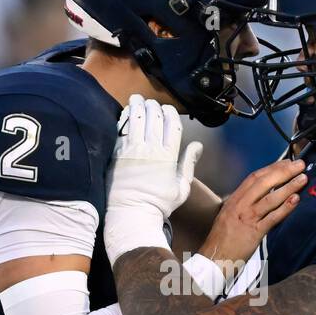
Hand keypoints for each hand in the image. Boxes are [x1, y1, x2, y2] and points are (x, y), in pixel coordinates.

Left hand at [105, 94, 202, 263]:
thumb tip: (198, 145)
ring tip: (137, 99)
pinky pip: (122, 128)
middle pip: (154, 117)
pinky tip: (126, 112)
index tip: (168, 110)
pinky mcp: (117, 153)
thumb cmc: (158, 204)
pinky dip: (125, 117)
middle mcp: (151, 150)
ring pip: (136, 118)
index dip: (170, 113)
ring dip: (138, 106)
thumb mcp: (181, 187)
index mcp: (168, 157)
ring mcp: (132, 150)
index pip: (172, 124)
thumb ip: (189, 163)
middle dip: (154, 106)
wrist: (132, 214)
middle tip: (152, 104)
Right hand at [198, 159, 306, 266]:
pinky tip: (295, 199)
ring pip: (270, 198)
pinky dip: (285, 208)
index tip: (286, 162)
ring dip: (289, 186)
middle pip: (264, 182)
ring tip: (303, 179)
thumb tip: (259, 197)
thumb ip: (242, 206)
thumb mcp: (228, 216)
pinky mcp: (254, 233)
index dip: (272, 168)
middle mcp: (240, 206)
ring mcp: (247, 218)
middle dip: (283, 171)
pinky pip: (272, 218)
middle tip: (299, 165)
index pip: (254, 178)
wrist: (213, 261)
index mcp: (234, 201)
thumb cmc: (221, 242)